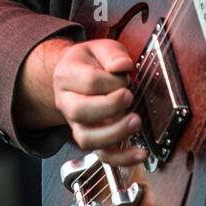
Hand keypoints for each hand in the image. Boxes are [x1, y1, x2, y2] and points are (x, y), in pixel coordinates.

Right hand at [52, 38, 147, 166]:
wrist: (75, 74)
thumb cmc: (90, 62)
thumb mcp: (100, 47)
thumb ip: (112, 54)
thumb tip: (122, 66)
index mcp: (67, 76)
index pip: (89, 81)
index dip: (112, 81)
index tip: (125, 78)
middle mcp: (66, 103)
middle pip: (80, 112)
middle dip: (110, 106)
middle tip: (129, 97)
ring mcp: (76, 124)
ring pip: (87, 139)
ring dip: (114, 133)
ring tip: (135, 121)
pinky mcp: (90, 138)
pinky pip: (102, 155)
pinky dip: (122, 158)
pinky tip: (139, 153)